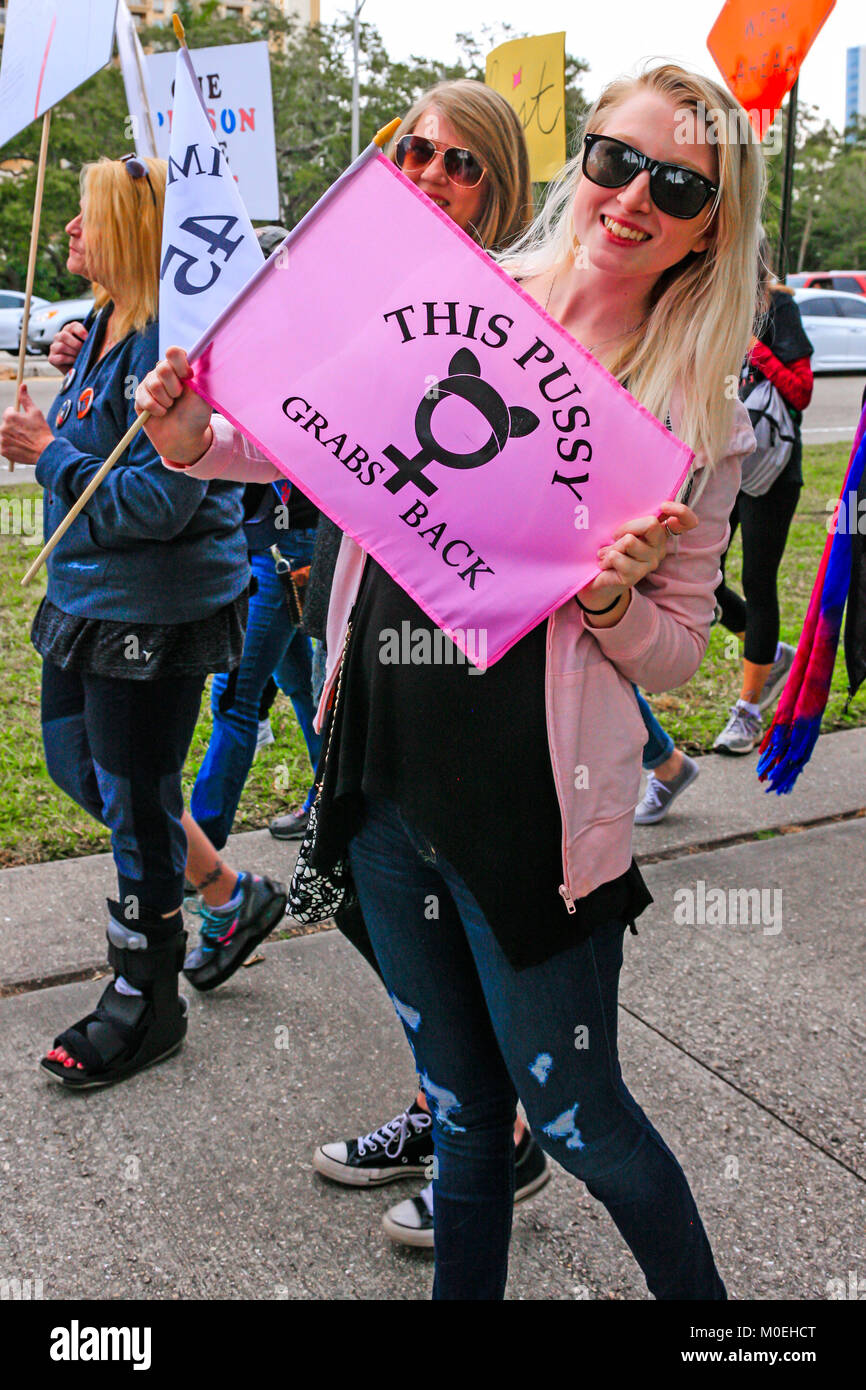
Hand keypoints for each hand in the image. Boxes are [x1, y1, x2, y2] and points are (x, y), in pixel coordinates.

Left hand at [0, 384, 54, 465]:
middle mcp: (3, 427)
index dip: (18, 417)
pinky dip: (11, 446)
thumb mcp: (35, 412)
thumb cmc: (41, 432)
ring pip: (5, 434)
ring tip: (24, 441)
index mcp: (9, 416)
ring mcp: (2, 440)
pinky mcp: (2, 450)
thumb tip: (22, 385)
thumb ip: (25, 398)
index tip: (25, 423)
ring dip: (12, 436)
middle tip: (26, 433)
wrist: (45, 452)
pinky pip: (4, 445)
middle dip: (14, 427)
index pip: (9, 412)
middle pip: (6, 424)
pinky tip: (21, 447)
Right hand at [48, 321, 87, 370]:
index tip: (88, 338)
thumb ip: (90, 341)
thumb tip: (92, 339)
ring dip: (73, 353)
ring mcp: (54, 347)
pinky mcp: (52, 358)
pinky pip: (60, 357)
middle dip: (76, 344)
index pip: (73, 326)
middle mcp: (59, 336)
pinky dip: (69, 360)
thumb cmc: (85, 357)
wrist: (79, 372)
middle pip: (64, 335)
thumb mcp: (89, 347)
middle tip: (83, 351)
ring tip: (80, 357)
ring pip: (61, 346)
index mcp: (69, 330)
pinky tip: (75, 362)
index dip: (80, 331)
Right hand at [135, 346, 213, 464]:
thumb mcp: (204, 395)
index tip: (188, 376)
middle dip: (173, 387)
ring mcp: (151, 384)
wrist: (185, 438)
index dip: (179, 363)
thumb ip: (201, 374)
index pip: (174, 352)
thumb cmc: (196, 415)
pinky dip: (155, 408)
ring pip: (153, 383)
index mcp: (181, 368)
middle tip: (179, 398)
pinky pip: (143, 397)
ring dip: (165, 400)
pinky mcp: (140, 397)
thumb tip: (205, 350)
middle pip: (162, 368)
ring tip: (171, 407)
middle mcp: (164, 373)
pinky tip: (161, 413)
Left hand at [578, 500, 698, 620]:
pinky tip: (604, 563)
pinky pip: (618, 558)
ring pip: (630, 541)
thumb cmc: (611, 545)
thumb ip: (632, 516)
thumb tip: (626, 500)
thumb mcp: (622, 527)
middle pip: (651, 524)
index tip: (664, 505)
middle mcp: (659, 547)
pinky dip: (605, 558)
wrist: (597, 576)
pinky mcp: (634, 576)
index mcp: (660, 532)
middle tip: (615, 537)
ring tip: (607, 553)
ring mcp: (649, 563)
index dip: (680, 511)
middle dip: (626, 527)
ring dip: (612, 545)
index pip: (686, 522)